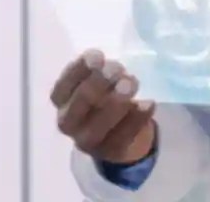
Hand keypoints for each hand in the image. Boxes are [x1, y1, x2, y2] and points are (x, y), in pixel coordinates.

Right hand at [50, 49, 156, 164]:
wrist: (117, 130)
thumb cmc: (103, 94)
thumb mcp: (96, 80)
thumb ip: (99, 71)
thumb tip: (113, 65)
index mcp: (60, 99)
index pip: (64, 83)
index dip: (80, 69)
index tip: (98, 56)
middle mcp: (68, 122)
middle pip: (82, 102)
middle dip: (99, 83)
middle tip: (117, 69)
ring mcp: (87, 141)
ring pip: (99, 124)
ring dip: (116, 102)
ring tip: (132, 84)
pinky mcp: (110, 152)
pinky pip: (123, 136)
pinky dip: (137, 119)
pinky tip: (148, 103)